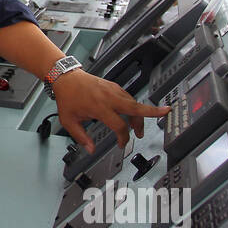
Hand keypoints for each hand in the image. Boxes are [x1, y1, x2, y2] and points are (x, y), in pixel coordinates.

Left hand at [52, 69, 169, 153]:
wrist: (66, 77)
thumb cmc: (67, 97)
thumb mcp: (69, 121)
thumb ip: (81, 137)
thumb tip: (91, 150)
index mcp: (99, 107)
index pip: (119, 125)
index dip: (124, 137)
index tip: (122, 144)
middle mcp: (109, 97)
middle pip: (136, 108)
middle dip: (150, 114)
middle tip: (160, 119)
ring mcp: (113, 90)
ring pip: (133, 102)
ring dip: (139, 115)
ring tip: (138, 128)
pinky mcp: (113, 86)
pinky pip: (127, 97)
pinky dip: (132, 106)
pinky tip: (130, 114)